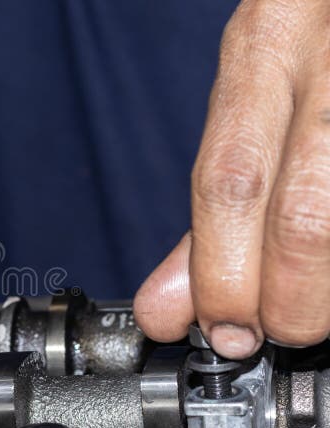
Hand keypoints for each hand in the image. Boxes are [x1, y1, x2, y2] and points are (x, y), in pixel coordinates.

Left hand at [135, 0, 329, 356]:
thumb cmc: (312, 43)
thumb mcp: (253, 97)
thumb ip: (218, 199)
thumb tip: (167, 305)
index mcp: (265, 49)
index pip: (230, 182)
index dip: (222, 275)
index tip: (221, 327)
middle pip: (305, 217)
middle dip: (285, 301)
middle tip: (276, 330)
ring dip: (325, 292)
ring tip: (310, 308)